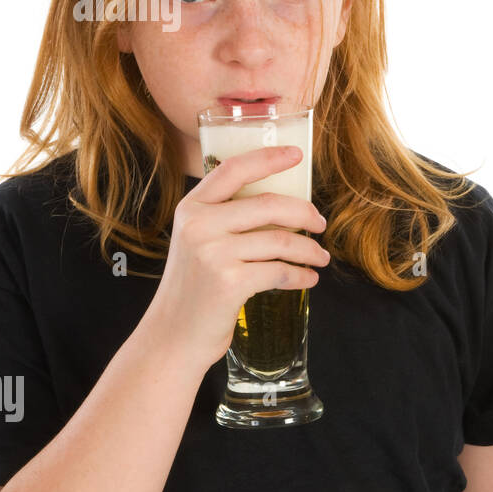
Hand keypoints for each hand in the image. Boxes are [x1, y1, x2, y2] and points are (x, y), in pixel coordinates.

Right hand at [143, 145, 330, 373]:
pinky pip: (281, 271)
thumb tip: (285, 204)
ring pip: (281, 240)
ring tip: (320, 257)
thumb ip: (227, 218)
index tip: (297, 154)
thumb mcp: (198, 242)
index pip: (234, 170)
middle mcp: (198, 225)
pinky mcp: (229, 282)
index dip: (268, 158)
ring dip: (309, 250)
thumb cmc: (194, 288)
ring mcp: (213, 253)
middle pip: (269, 204)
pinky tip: (308, 279)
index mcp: (191, 208)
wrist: (172, 336)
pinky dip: (301, 275)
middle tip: (320, 223)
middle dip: (304, 213)